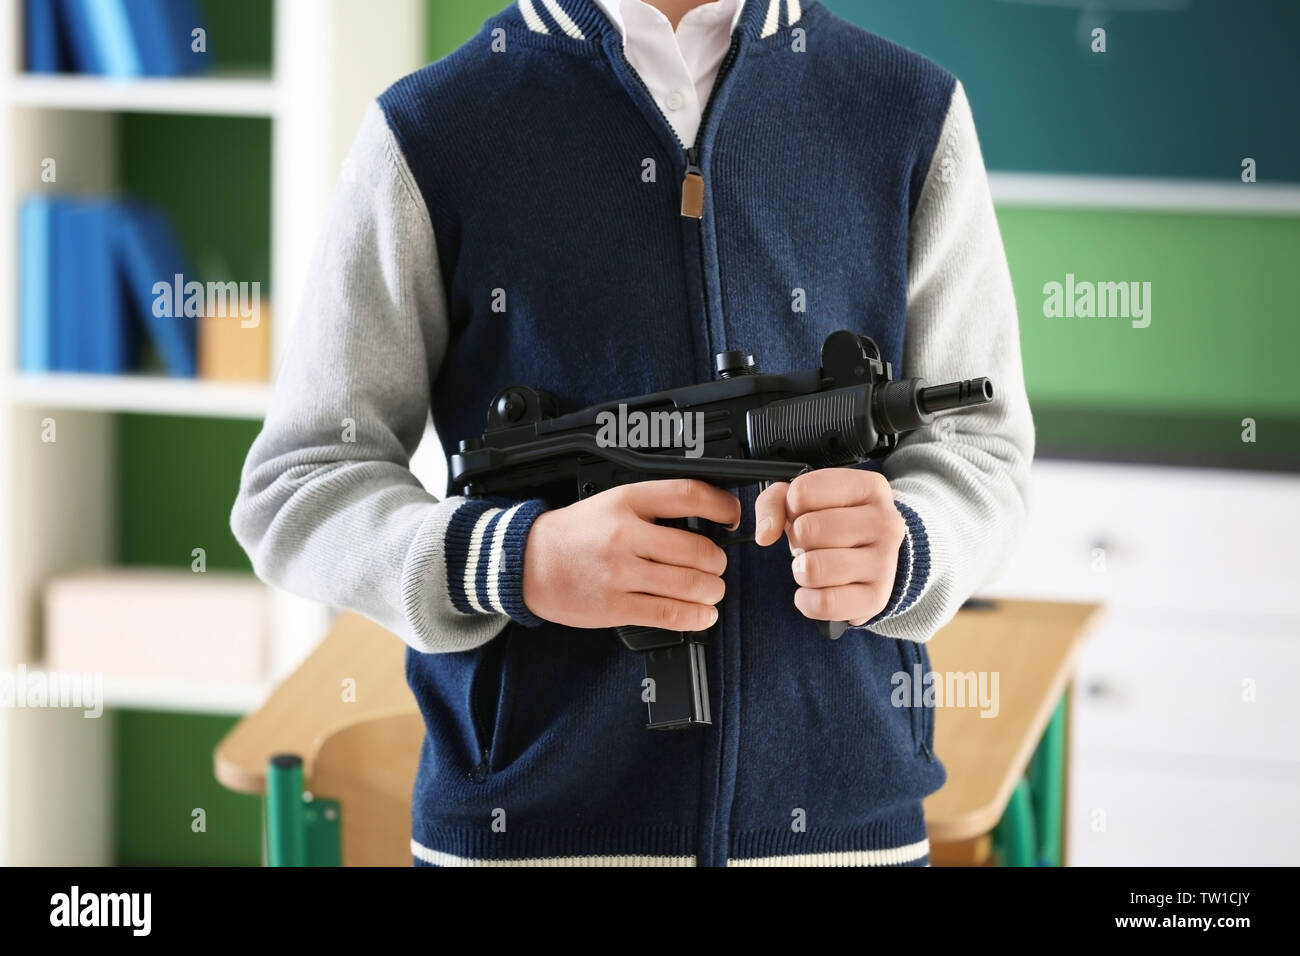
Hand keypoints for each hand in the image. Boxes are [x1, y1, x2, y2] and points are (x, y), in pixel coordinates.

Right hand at [522, 479, 739, 630]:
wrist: (527, 562)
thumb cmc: (574, 533)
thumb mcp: (612, 502)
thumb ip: (654, 509)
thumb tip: (706, 521)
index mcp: (627, 501)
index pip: (689, 495)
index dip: (722, 507)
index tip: (731, 517)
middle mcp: (625, 534)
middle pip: (698, 549)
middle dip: (718, 562)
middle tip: (716, 565)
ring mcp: (620, 572)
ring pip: (689, 584)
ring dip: (712, 591)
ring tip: (711, 590)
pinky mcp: (615, 605)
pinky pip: (669, 614)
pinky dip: (696, 617)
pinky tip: (703, 615)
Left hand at [754, 470, 904, 626]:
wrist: (873, 559)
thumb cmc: (835, 523)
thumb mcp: (804, 501)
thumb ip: (774, 501)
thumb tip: (765, 534)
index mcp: (870, 487)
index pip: (803, 491)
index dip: (792, 507)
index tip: (808, 514)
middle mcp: (885, 522)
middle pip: (807, 529)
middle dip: (798, 540)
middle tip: (813, 544)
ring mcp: (885, 562)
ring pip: (814, 568)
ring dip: (802, 570)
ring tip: (816, 565)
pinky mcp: (877, 598)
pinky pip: (824, 603)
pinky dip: (807, 600)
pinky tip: (817, 591)